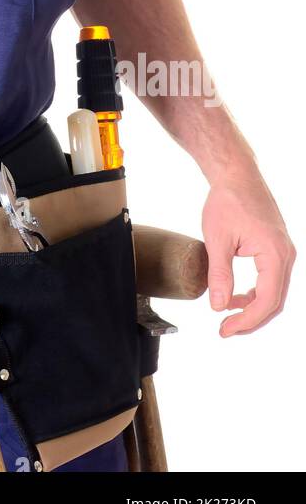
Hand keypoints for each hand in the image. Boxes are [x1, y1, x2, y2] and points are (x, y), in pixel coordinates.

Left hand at [201, 170, 295, 334]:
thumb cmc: (226, 200)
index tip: (224, 329)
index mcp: (275, 253)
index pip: (267, 300)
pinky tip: (236, 296)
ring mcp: (284, 251)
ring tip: (227, 316)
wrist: (236, 174)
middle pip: (275, 301)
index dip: (247, 321)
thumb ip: (219, 275)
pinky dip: (256, 292)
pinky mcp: (277, 248)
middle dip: (251, 320)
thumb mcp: (217, 239)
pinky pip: (272, 279)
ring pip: (275, 292)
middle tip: (225, 330)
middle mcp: (286, 254)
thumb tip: (217, 307)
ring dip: (254, 307)